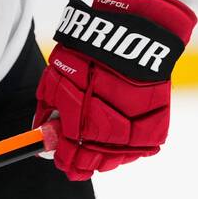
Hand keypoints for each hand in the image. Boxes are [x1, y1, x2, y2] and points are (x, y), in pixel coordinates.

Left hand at [35, 0, 195, 180]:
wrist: (133, 35)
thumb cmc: (89, 53)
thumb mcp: (57, 77)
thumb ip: (48, 110)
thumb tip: (41, 133)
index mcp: (82, 118)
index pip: (69, 153)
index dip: (62, 159)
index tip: (59, 160)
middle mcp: (110, 127)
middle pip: (94, 160)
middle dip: (82, 164)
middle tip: (75, 164)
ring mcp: (136, 127)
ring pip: (118, 158)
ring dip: (105, 159)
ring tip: (96, 157)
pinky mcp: (156, 122)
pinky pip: (141, 148)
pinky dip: (128, 149)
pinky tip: (118, 145)